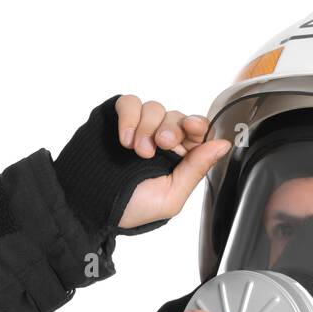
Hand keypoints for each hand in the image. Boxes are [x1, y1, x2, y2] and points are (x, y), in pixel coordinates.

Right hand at [115, 96, 230, 228]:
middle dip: (171, 128)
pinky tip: (125, 139)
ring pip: (154, 107)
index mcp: (177, 159)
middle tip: (160, 145)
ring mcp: (138, 128)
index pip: (195, 132)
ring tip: (137, 151)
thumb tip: (223, 145)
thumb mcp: (170, 197)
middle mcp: (159, 141)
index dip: (197, 125)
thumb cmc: (130, 208)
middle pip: (176, 116)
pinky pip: (130, 102)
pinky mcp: (117, 119)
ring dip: (148, 127)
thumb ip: (196, 169)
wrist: (89, 206)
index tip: (193, 127)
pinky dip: (129, 117)